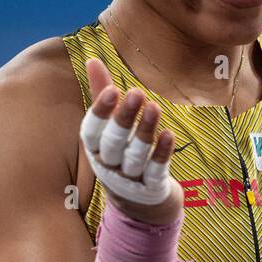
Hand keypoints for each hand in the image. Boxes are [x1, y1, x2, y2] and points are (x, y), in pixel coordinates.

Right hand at [81, 58, 183, 225]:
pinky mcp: (151, 189)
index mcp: (96, 149)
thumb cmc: (122, 154)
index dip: (100, 111)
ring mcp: (130, 180)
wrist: (140, 203)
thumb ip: (102, 94)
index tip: (113, 89)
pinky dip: (162, 153)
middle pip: (114, 142)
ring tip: (155, 107)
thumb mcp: (109, 128)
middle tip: (137, 92)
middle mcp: (109, 166)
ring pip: (136, 156)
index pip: (92, 131)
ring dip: (145, 131)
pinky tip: (169, 134)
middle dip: (124, 118)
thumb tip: (92, 59)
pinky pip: (156, 171)